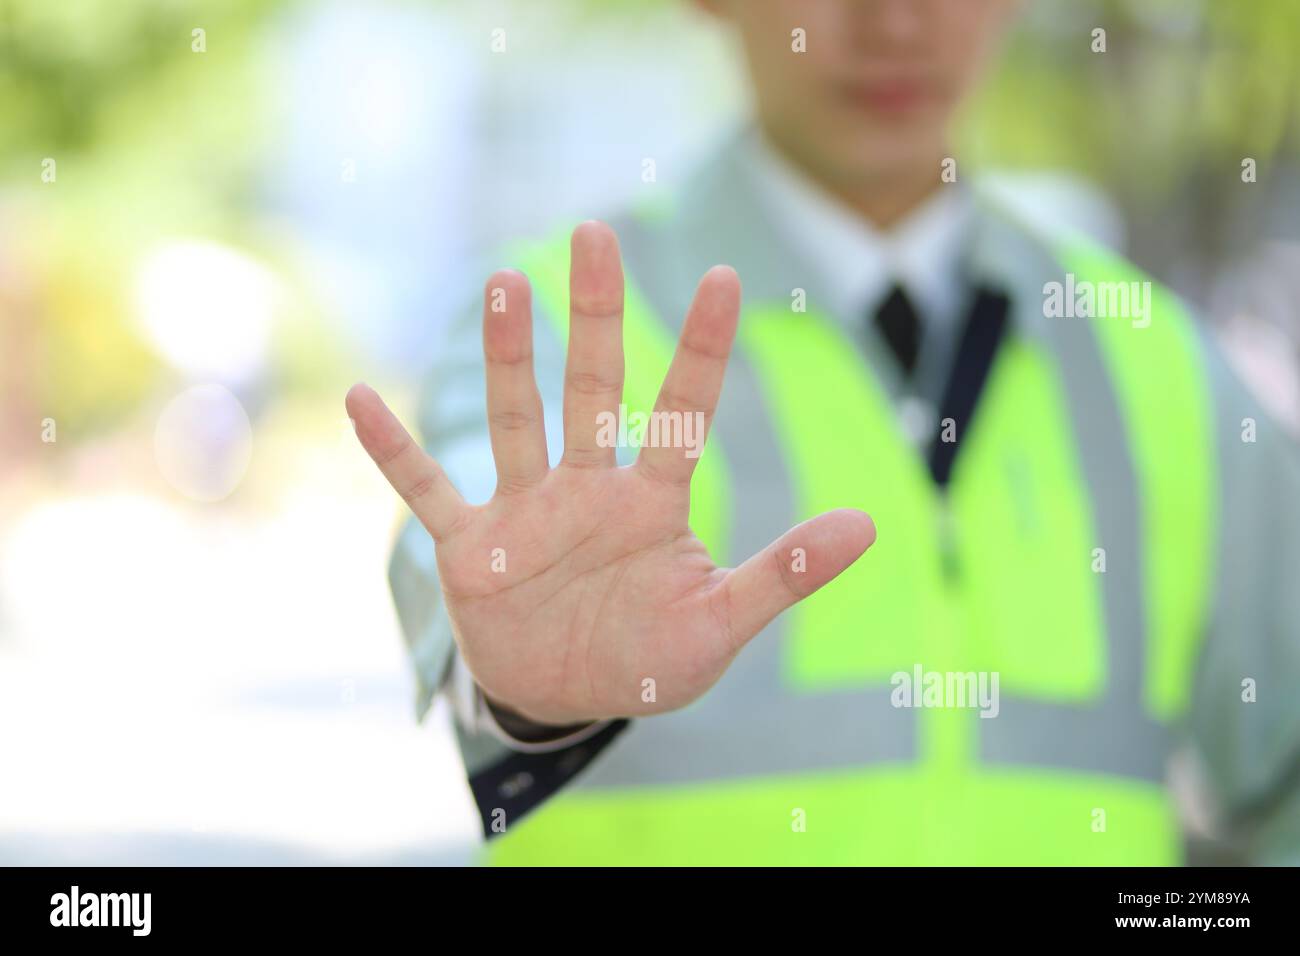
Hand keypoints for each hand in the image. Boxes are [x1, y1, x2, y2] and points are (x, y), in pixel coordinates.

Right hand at [347, 221, 875, 724]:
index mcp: (651, 504)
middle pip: (592, 389)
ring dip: (507, 358)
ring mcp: (524, 512)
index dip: (702, 349)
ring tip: (505, 283)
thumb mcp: (719, 624)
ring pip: (515, 420)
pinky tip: (359, 399)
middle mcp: (586, 490)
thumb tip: (871, 524)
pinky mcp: (470, 548)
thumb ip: (785, 574)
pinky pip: (426, 491)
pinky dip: (393, 452)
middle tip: (597, 233)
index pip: (682, 413)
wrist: (566, 698)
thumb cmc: (646, 658)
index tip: (724, 277)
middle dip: (595, 316)